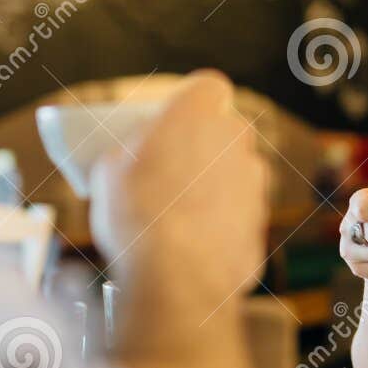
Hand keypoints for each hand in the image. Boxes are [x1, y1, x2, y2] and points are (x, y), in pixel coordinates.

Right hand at [90, 71, 267, 350]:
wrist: (176, 279)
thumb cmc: (138, 216)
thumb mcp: (107, 170)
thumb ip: (128, 149)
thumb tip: (133, 156)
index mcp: (200, 112)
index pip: (206, 87)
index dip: (187, 103)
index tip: (168, 121)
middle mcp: (238, 141)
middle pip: (222, 133)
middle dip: (199, 148)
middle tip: (165, 171)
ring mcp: (255, 185)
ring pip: (232, 177)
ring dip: (210, 190)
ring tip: (172, 218)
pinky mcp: (260, 227)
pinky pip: (235, 219)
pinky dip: (218, 229)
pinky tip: (188, 250)